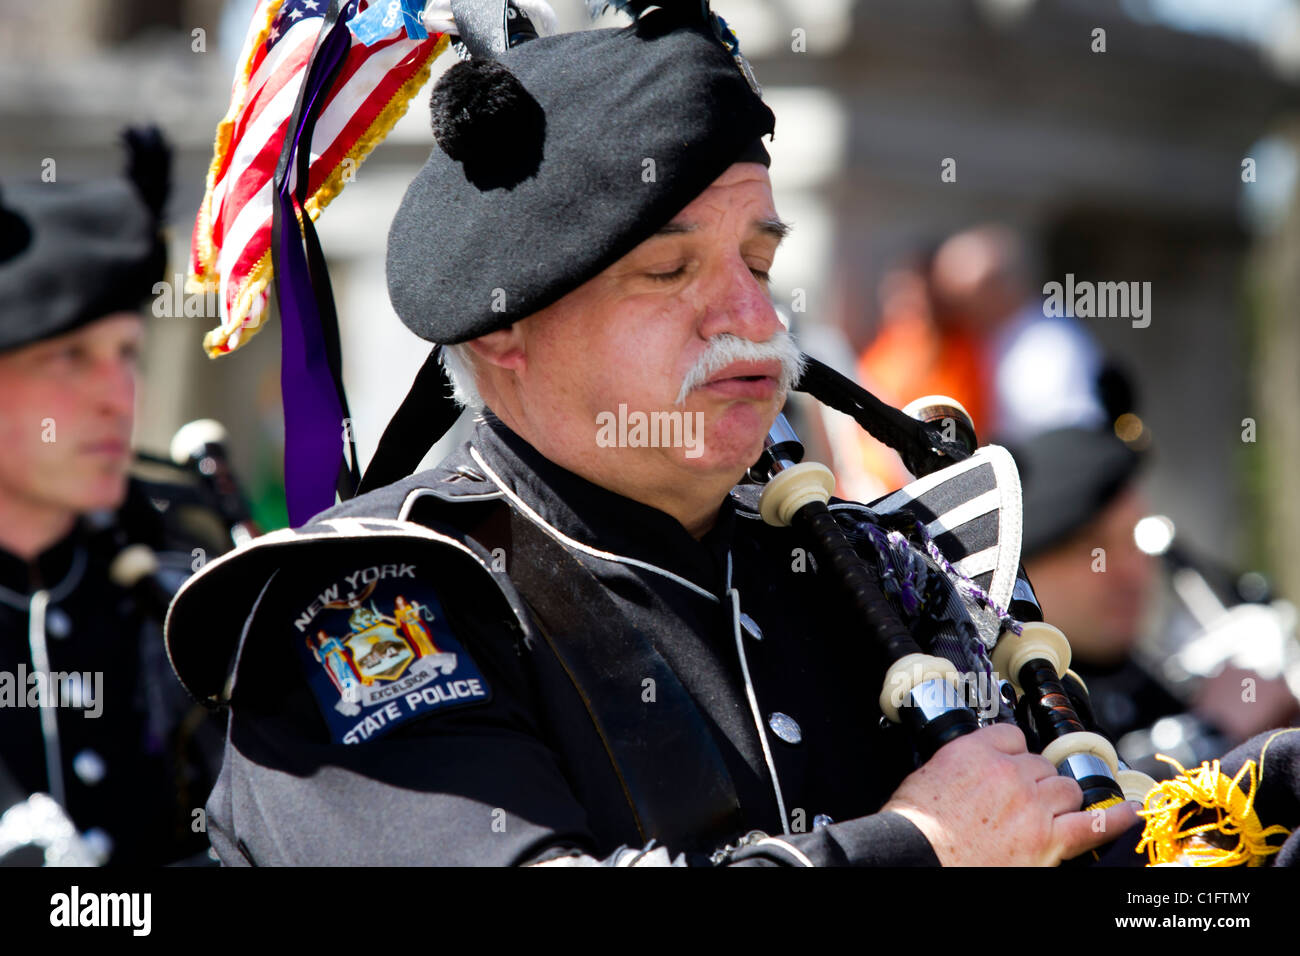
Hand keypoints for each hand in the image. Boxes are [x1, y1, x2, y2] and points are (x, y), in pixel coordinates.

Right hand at [881, 723, 1138, 865]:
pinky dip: (1115, 819)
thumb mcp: (927, 777)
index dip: (1011, 753)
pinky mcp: (1047, 839)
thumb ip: (958, 766)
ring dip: (1059, 799)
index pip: (1012, 736)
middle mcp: (1008, 773)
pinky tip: (1129, 813)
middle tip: (1020, 801)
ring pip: (1066, 788)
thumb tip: (967, 771)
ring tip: (1047, 814)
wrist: (917, 857)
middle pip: (1041, 764)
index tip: (1010, 764)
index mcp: (975, 751)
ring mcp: (1032, 806)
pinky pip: (1092, 824)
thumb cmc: (915, 828)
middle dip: (1034, 781)